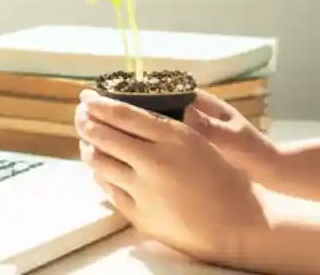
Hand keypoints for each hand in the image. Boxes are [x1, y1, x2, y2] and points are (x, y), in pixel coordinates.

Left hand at [75, 89, 269, 265]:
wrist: (238, 224)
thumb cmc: (225, 179)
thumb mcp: (200, 142)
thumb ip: (165, 130)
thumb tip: (129, 115)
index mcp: (174, 137)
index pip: (123, 114)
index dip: (99, 103)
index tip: (87, 96)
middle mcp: (154, 162)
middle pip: (104, 135)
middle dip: (86, 122)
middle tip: (81, 115)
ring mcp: (143, 190)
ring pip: (100, 162)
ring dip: (89, 147)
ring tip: (87, 140)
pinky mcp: (138, 215)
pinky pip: (108, 189)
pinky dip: (101, 174)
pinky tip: (101, 168)